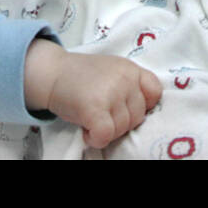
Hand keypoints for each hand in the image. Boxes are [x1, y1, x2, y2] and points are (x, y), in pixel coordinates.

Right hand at [24, 40, 162, 148]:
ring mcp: (111, 92)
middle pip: (138, 117)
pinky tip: (87, 130)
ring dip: (107, 131)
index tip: (124, 108)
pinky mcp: (94, 108)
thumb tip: (145, 113)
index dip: (143, 106)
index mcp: (130, 69)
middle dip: (120, 122)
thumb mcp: (112, 70)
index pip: (155, 92)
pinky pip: (106, 134)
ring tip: (90, 118)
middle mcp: (125, 79)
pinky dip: (96, 138)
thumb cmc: (81, 76)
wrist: (52, 72)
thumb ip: (130, 85)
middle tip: (101, 114)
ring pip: (122, 128)